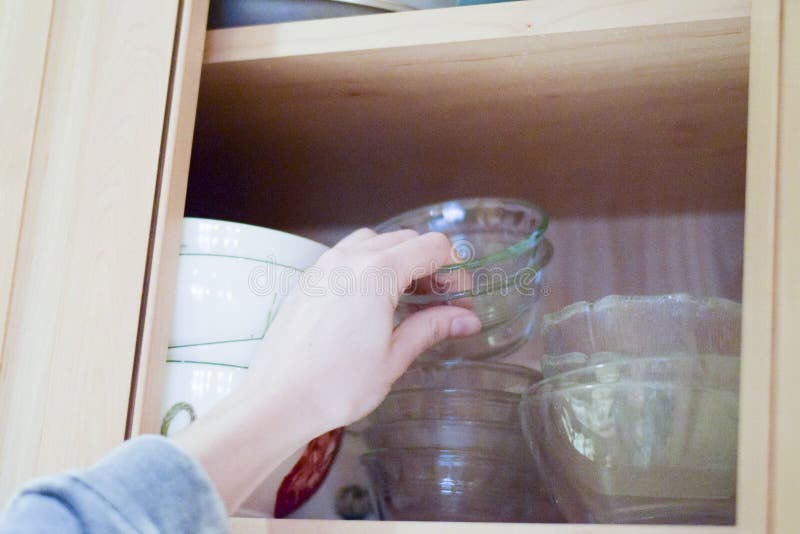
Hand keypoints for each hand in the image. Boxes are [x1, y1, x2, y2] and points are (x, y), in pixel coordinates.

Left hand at [173, 228, 480, 511]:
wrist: (277, 401)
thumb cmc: (336, 386)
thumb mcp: (393, 358)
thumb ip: (431, 328)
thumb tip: (468, 318)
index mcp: (378, 273)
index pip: (433, 246)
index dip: (454, 269)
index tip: (458, 298)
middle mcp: (350, 259)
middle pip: (406, 239)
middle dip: (430, 264)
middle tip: (438, 301)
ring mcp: (324, 265)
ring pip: (375, 241)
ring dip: (398, 259)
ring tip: (404, 298)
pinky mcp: (307, 279)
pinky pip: (347, 254)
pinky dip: (369, 264)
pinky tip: (370, 301)